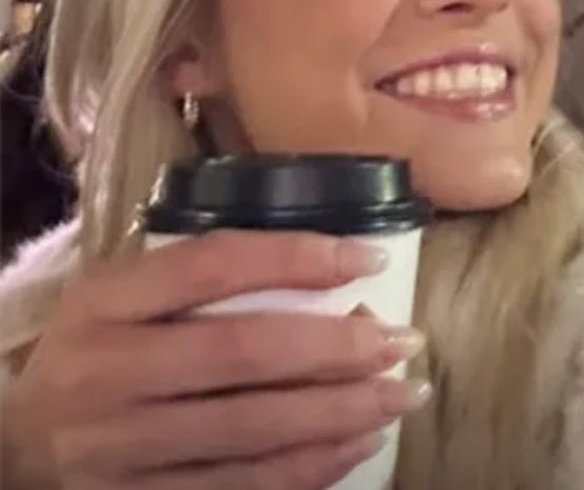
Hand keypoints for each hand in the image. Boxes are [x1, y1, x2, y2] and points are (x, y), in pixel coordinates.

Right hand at [1, 232, 429, 489]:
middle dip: (337, 348)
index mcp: (106, 304)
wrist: (13, 447)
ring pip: (250, 430)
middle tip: (404, 341)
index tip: (371, 258)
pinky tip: (358, 444)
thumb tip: (338, 272)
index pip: (212, 264)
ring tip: (400, 395)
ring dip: (341, 413)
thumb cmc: (98, 353)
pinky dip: (309, 469)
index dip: (298, 257)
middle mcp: (108, 373)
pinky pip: (240, 489)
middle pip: (242, 354)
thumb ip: (209, 278)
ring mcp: (119, 448)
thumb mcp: (125, 298)